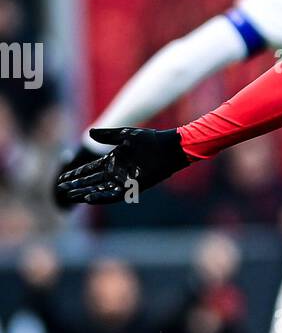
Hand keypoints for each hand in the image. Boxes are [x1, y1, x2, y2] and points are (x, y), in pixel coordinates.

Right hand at [55, 127, 189, 204]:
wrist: (168, 147)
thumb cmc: (150, 140)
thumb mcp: (125, 135)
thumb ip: (107, 136)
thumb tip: (89, 133)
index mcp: (113, 160)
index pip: (90, 169)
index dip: (77, 174)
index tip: (63, 177)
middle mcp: (117, 172)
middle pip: (92, 181)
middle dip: (77, 185)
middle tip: (62, 188)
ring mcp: (124, 180)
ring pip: (100, 189)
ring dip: (85, 193)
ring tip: (71, 196)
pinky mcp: (133, 187)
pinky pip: (114, 195)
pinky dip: (101, 197)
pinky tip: (88, 198)